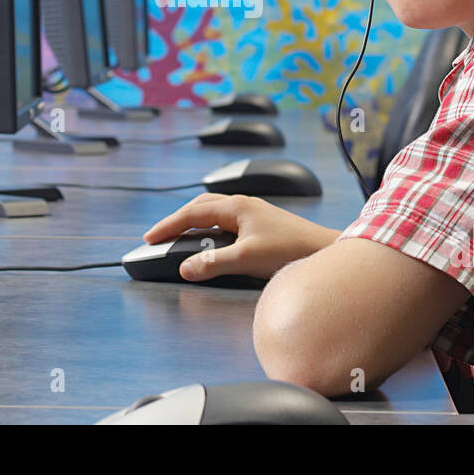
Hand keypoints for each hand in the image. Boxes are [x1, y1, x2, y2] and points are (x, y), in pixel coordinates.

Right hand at [142, 193, 340, 281]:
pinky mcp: (260, 226)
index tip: (150, 238)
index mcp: (236, 207)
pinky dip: (209, 233)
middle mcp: (242, 206)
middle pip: (200, 208)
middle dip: (178, 222)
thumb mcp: (246, 259)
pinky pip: (225, 225)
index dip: (168, 226)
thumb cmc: (290, 249)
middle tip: (159, 237)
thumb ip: (213, 263)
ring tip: (179, 241)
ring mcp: (252, 215)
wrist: (323, 250)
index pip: (192, 213)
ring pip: (213, 215)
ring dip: (194, 226)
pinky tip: (210, 246)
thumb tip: (185, 268)